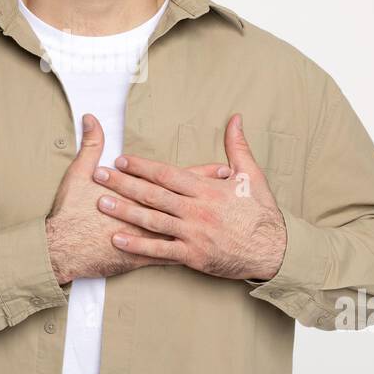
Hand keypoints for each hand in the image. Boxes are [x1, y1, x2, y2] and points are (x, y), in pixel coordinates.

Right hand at [44, 113, 232, 284]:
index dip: (202, 173)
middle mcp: (150, 215)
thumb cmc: (71, 212)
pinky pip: (169, 257)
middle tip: (237, 194)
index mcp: (141, 192)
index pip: (178, 179)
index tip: (224, 168)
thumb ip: (90, 145)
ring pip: (184, 232)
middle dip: (214, 199)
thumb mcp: (79, 173)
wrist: (62, 248)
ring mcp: (147, 239)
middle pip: (189, 204)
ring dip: (206, 228)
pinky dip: (187, 253)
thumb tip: (92, 119)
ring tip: (228, 223)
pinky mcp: (140, 259)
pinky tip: (204, 254)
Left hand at [91, 113, 287, 281]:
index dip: (141, 167)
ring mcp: (193, 234)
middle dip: (123, 184)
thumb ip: (238, 146)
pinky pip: (160, 251)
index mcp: (207, 189)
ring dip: (124, 212)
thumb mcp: (252, 175)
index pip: (167, 174)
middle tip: (99, 176)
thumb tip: (235, 118)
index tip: (121, 159)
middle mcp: (196, 210)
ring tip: (101, 203)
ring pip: (152, 221)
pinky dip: (138, 246)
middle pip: (153, 194)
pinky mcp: (193, 256)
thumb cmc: (261, 213)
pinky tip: (117, 240)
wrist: (274, 251)